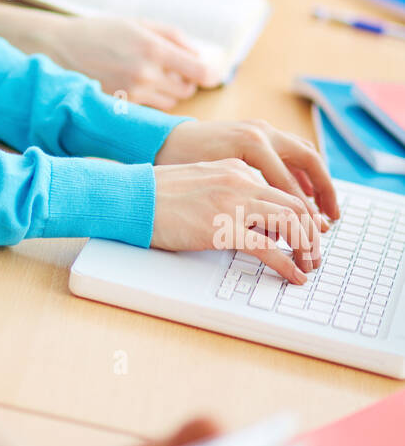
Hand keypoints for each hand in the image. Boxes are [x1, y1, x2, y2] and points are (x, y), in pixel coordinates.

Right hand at [47, 14, 216, 107]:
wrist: (60, 48)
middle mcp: (146, 74)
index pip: (200, 72)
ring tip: (149, 75)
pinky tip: (135, 85)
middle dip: (185, 81)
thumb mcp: (139, 23)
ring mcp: (133, 93)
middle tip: (172, 69)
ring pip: (170, 102)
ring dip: (168, 91)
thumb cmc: (101, 31)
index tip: (212, 75)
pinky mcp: (121, 106)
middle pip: (186, 90)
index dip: (211, 75)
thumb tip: (199, 54)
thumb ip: (173, 37)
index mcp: (154, 49)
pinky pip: (149, 108)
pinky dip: (150, 100)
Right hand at [153, 120, 339, 278]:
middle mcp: (241, 181)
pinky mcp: (222, 228)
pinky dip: (287, 265)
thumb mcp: (204, 184)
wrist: (133, 197)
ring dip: (305, 249)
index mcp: (237, 169)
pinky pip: (268, 248)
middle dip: (311, 234)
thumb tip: (260, 225)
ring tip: (306, 267)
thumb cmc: (160, 196)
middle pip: (296, 205)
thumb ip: (234, 196)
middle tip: (313, 256)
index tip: (307, 237)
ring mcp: (233, 203)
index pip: (284, 190)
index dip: (302, 217)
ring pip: (291, 223)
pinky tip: (293, 276)